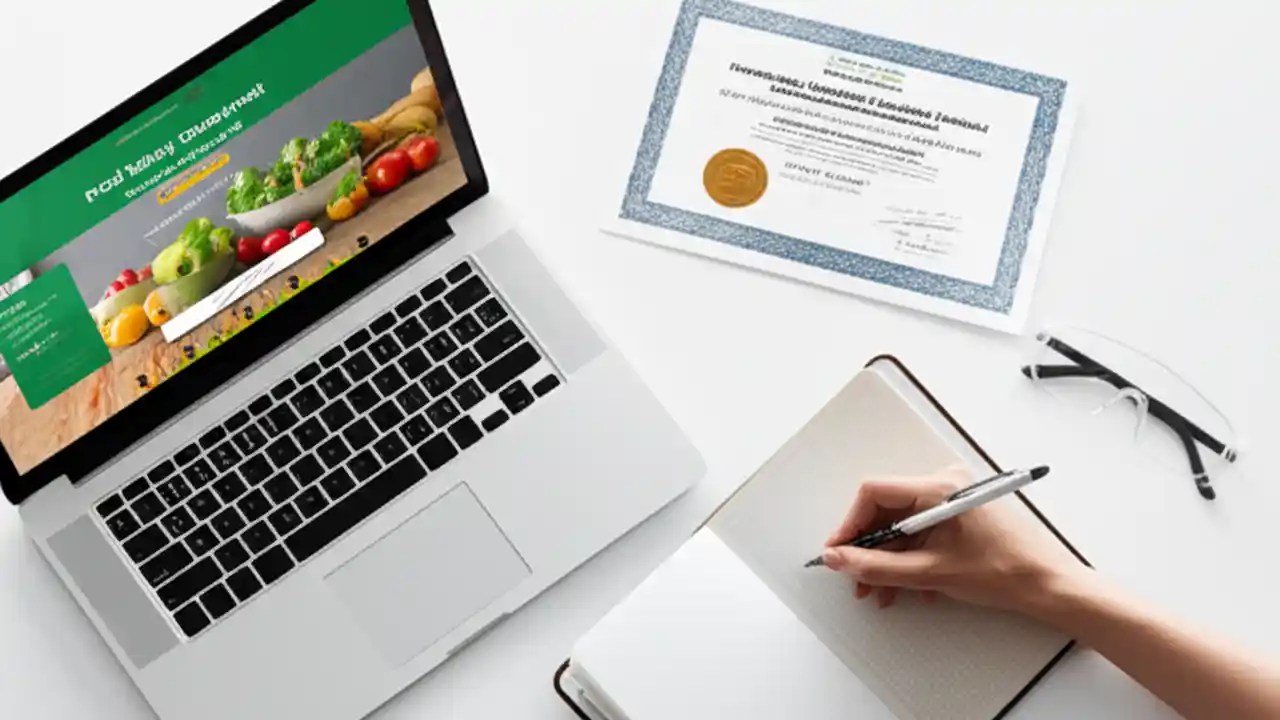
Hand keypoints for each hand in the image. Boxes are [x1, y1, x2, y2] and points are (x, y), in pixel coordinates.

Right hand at [822, 467, 1086, 613]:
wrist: (1047, 584)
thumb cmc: (1003, 572)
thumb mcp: (930, 572)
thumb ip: (877, 566)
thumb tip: (840, 558)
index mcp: (937, 488)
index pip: (873, 493)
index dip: (850, 524)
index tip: (839, 552)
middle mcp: (944, 483)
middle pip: (886, 509)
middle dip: (869, 549)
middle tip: (858, 578)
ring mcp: (953, 496)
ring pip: (902, 523)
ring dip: (889, 559)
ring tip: (883, 591)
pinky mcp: (960, 511)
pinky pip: (921, 528)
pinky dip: (911, 555)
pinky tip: (911, 585)